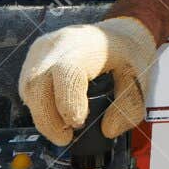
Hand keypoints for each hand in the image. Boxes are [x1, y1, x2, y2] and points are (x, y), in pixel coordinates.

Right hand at [17, 16, 157, 144]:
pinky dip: (39, 106)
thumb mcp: (139, 77)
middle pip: (37, 83)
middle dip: (48, 118)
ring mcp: (41, 50)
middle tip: (66, 138)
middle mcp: (57, 44)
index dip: (67, 101)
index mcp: (86, 45)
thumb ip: (129, 106)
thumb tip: (109, 130)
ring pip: (29, 88)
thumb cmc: (126, 54)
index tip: (77, 124)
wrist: (116, 31)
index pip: (66, 71)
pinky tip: (55, 114)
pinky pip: (28, 87)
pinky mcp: (33, 58)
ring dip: (42, 115)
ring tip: (63, 129)